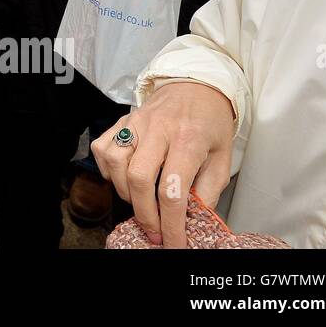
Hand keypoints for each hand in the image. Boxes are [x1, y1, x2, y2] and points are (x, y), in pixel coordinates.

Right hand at [92, 81, 235, 247]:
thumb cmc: (210, 122)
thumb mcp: (222, 157)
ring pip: (116, 164)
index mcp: (188, 140)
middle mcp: (158, 130)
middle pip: (139, 179)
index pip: (173, 190)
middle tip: (155, 231)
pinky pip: (103, 149)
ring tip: (141, 201)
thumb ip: (208, 189)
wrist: (196, 84)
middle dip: (145, 214)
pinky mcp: (121, 120)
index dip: (172, 223)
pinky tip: (124, 177)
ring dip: (125, 192)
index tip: (174, 242)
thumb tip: (191, 218)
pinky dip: (109, 170)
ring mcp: (135, 122)